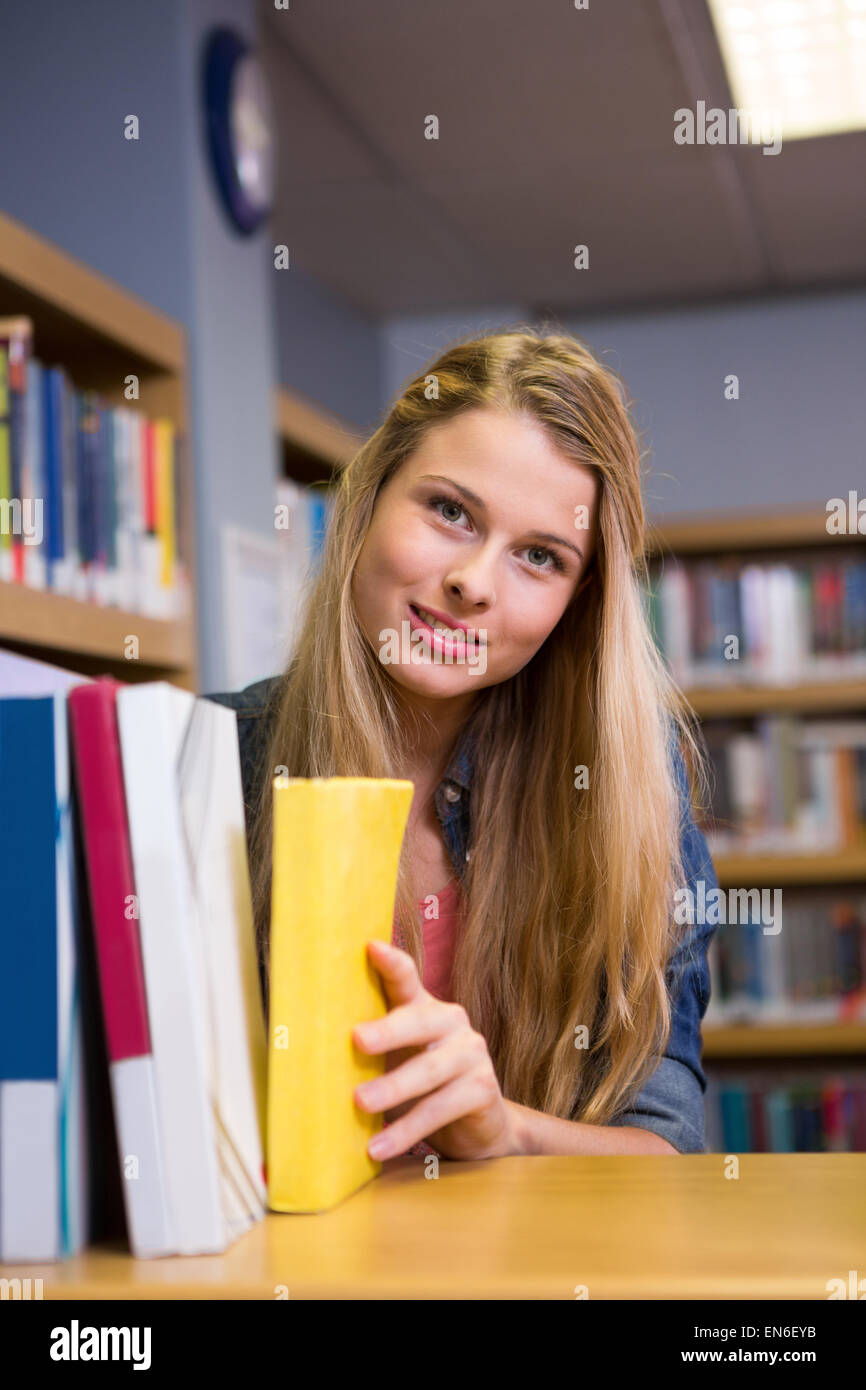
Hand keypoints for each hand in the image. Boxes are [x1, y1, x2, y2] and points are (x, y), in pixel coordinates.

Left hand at [353, 939, 519, 1160]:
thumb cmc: (422, 1087)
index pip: (407, 979)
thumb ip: (370, 1047)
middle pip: (419, 1021)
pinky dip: (407, 1130)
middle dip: (388, 1030)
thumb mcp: (397, 1060)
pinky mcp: (482, 1089)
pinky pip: (440, 1109)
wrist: (479, 1126)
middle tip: (357, 1039)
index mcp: (425, 1008)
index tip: (369, 947)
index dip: (390, 963)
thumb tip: (307, 1049)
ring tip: (361, 1103)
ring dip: (393, 1089)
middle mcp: (451, 1022)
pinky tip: (379, 1147)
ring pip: (429, 1070)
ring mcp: (471, 1053)